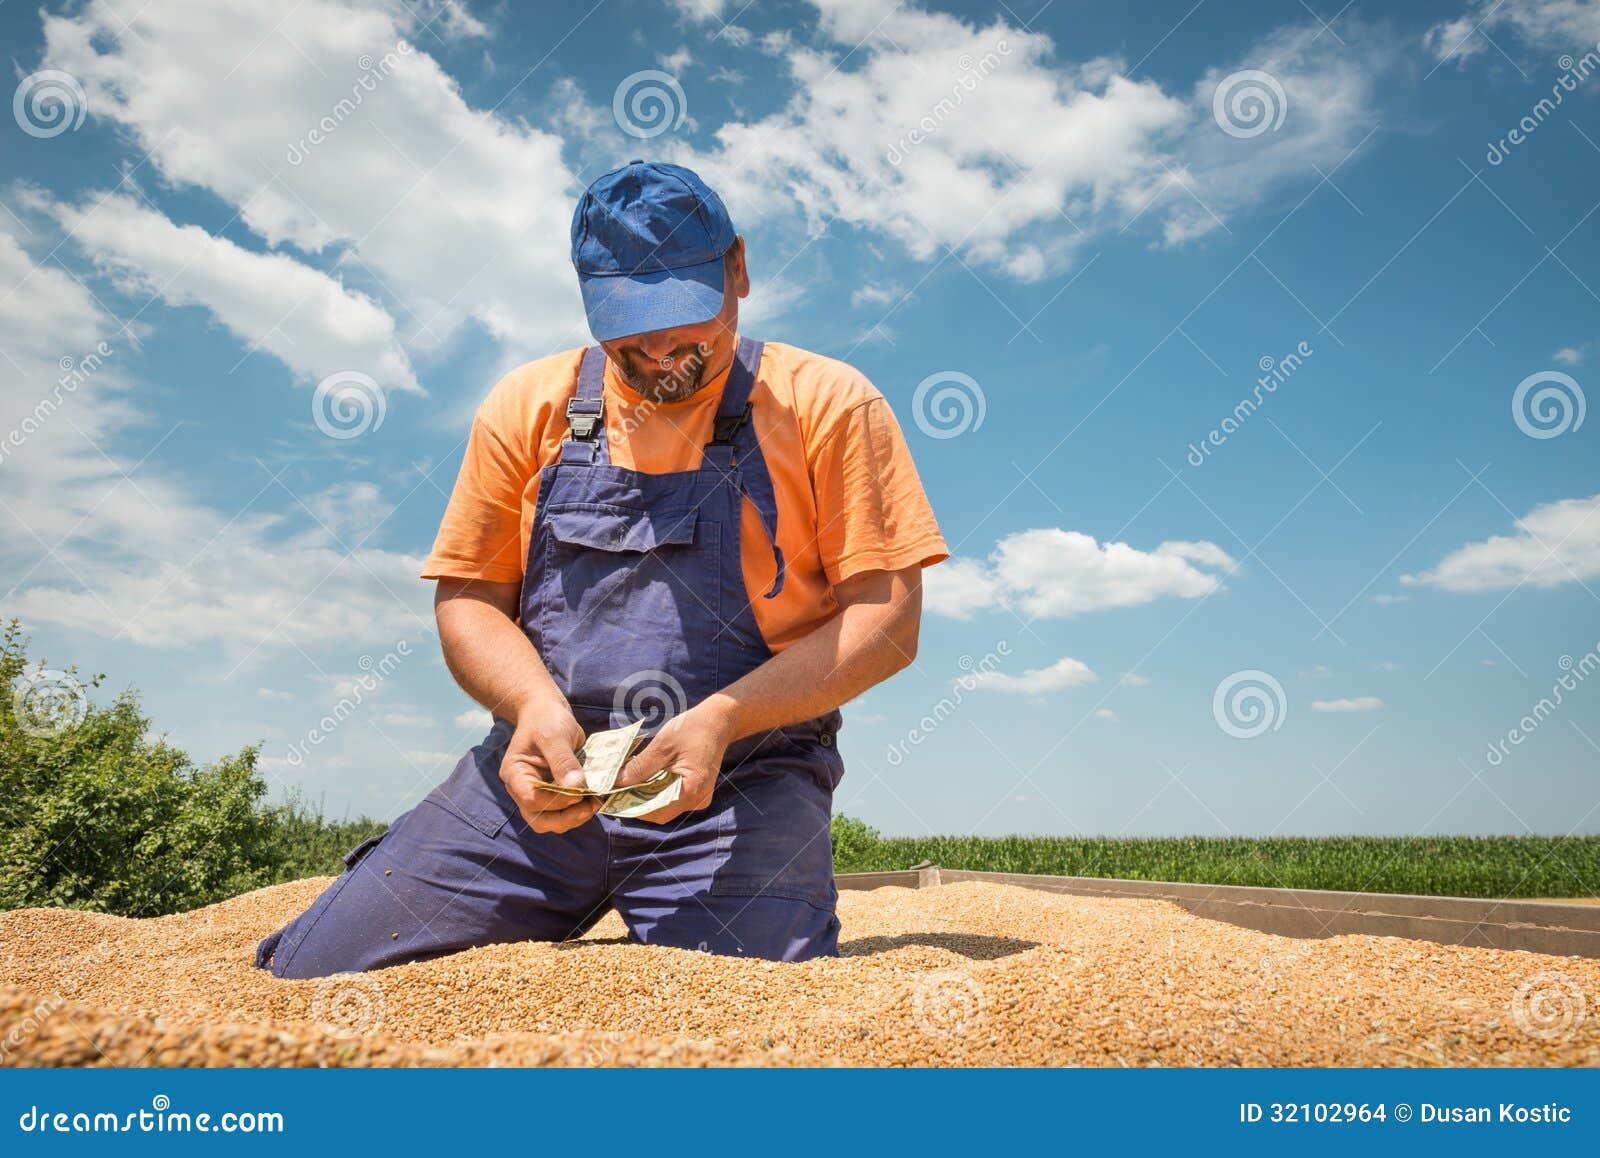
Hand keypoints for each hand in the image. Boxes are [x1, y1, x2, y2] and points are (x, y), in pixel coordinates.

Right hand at [497, 698, 600, 833]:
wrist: (547, 712)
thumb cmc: (545, 719)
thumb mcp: (554, 735)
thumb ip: (563, 760)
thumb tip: (576, 787)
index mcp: (515, 774)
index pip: (532, 800)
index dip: (557, 801)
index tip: (580, 790)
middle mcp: (522, 789)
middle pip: (540, 819)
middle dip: (567, 818)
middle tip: (591, 804)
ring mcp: (537, 794)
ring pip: (552, 821)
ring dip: (574, 817)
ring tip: (595, 802)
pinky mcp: (553, 794)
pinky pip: (563, 812)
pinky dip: (578, 810)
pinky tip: (594, 798)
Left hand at [614, 702, 736, 823]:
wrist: (719, 720)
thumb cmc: (693, 728)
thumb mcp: (663, 745)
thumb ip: (640, 767)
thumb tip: (616, 782)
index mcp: (692, 790)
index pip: (656, 811)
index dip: (632, 808)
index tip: (610, 800)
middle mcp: (697, 800)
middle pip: (659, 812)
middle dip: (635, 803)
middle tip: (613, 791)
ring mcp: (698, 797)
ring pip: (664, 806)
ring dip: (644, 798)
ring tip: (624, 784)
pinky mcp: (695, 791)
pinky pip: (671, 798)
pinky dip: (654, 792)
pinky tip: (641, 779)